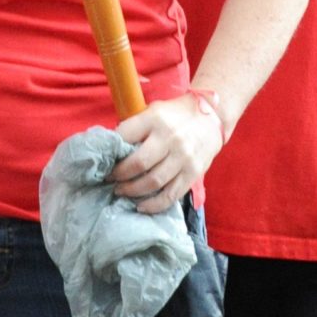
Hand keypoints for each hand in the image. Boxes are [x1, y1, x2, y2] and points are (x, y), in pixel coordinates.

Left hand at [111, 96, 221, 213]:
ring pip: (152, 183)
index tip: (105, 161)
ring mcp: (183, 157)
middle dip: (120, 176)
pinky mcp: (193, 173)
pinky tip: (141, 206)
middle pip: (138, 164)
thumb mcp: (154, 111)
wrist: (212, 118)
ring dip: (132, 191)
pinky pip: (170, 196)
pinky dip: (153, 205)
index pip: (125, 136)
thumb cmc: (176, 116)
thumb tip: (111, 148)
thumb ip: (136, 127)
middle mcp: (170, 137)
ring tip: (122, 191)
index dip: (111, 152)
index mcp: (155, 118)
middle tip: (111, 180)